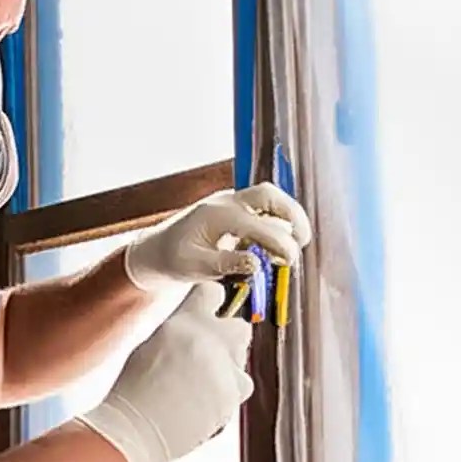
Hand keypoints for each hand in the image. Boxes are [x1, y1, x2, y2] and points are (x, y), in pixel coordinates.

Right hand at [75, 282, 253, 461]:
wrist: (134, 427)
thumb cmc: (133, 388)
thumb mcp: (152, 342)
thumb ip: (180, 331)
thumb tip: (196, 329)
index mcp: (188, 320)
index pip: (213, 293)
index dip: (211, 303)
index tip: (209, 312)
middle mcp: (212, 340)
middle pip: (240, 327)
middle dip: (228, 338)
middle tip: (209, 353)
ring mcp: (226, 369)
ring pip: (242, 360)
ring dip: (229, 367)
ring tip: (201, 383)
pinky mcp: (233, 397)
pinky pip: (239, 389)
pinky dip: (225, 395)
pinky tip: (202, 402)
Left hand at [123, 183, 313, 292]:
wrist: (156, 250)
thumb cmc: (173, 259)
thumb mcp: (195, 267)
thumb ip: (226, 264)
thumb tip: (256, 265)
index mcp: (219, 215)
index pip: (260, 223)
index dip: (280, 242)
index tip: (290, 262)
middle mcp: (228, 203)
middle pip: (270, 194)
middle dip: (293, 214)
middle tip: (304, 240)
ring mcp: (232, 204)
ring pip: (269, 197)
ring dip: (287, 216)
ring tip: (296, 243)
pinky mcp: (235, 212)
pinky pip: (263, 208)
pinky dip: (277, 221)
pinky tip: (278, 245)